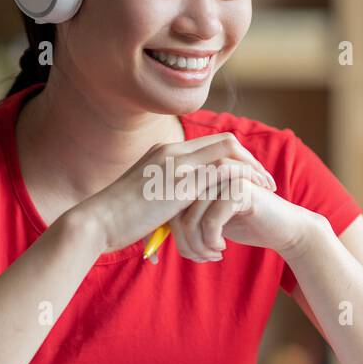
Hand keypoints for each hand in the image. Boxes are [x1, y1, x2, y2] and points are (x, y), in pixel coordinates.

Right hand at [74, 133, 275, 254]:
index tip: (246, 175)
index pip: (208, 144)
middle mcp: (171, 151)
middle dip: (250, 159)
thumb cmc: (112, 219)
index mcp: (162, 152)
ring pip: (229, 152)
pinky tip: (254, 196)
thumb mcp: (138, 200)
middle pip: (225, 141)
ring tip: (267, 188)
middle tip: (265, 180)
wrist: (95, 222)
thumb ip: (158, 197)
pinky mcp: (181, 183)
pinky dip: (243, 180)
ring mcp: (177, 164)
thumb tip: (168, 211)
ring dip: (253, 169)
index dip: (232, 157)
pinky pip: (224, 171)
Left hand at [166, 170, 323, 262]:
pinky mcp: (238, 187)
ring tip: (210, 256)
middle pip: (174, 210)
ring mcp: (222, 176)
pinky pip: (211, 220)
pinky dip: (211, 241)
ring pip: (190, 217)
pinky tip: (221, 250)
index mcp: (195, 174)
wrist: (282, 228)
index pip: (165, 204)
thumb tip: (155, 235)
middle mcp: (205, 170)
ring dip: (198, 246)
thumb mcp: (206, 221)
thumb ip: (183, 216)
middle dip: (182, 242)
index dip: (166, 233)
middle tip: (199, 258)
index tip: (177, 255)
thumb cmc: (242, 225)